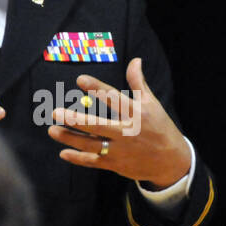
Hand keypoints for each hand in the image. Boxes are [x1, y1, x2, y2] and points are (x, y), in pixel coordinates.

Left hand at [47, 57, 189, 186]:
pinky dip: (78, 159)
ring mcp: (120, 150)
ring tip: (53, 130)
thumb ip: (138, 83)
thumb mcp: (152, 104)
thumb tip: (135, 60)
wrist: (172, 162)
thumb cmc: (160, 128)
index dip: (97, 89)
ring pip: (92, 145)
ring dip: (71, 139)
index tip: (80, 79)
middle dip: (76, 120)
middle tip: (56, 112)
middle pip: (97, 126)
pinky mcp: (116, 164)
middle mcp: (126, 132)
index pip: (114, 99)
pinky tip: (63, 152)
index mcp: (136, 114)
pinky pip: (94, 162)